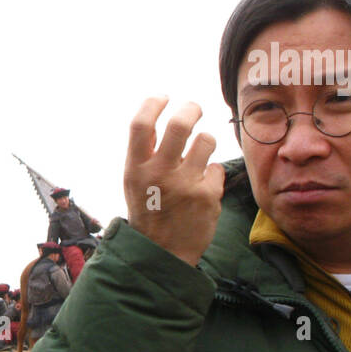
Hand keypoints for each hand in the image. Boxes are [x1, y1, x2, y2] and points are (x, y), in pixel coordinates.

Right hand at [124, 97, 224, 265]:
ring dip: (205, 141)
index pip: (140, 124)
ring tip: (201, 152)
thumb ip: (144, 154)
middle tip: (194, 108)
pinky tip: (203, 188)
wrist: (162, 253)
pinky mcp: (208, 195)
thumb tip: (155, 119)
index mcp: (136, 169)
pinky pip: (216, 169)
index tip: (164, 98)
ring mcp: (185, 184)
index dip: (153, 104)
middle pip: (179, 124)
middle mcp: (159, 173)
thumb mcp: (134, 183)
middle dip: (191, 109)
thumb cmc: (148, 212)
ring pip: (205, 140)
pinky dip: (211, 175)